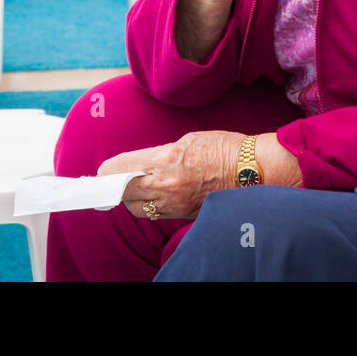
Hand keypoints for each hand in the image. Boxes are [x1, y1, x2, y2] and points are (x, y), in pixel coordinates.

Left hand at [103, 130, 241, 220]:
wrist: (253, 170)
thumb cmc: (224, 148)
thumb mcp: (187, 140)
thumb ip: (159, 154)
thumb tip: (141, 164)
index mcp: (165, 161)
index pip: (121, 170)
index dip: (108, 170)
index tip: (103, 170)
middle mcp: (166, 186)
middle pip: (124, 193)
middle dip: (116, 185)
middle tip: (113, 179)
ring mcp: (175, 204)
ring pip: (137, 208)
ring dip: (132, 197)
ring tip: (136, 186)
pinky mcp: (184, 215)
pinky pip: (156, 213)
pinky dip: (151, 204)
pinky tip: (156, 193)